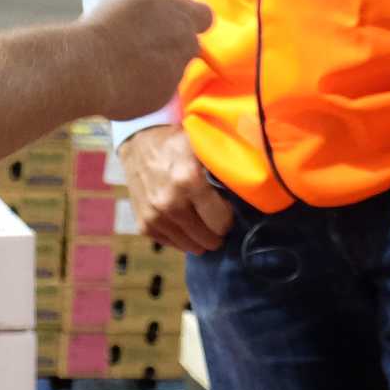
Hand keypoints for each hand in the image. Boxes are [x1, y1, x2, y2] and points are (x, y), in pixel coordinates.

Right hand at [79, 0, 212, 121]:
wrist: (87, 65)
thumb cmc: (105, 26)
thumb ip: (155, 4)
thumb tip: (164, 3)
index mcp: (181, 15)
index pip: (205, 16)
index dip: (190, 17)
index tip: (171, 18)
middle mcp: (185, 44)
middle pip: (189, 44)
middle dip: (172, 43)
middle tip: (142, 41)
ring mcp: (176, 73)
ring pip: (171, 68)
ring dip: (154, 65)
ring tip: (121, 61)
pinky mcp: (162, 98)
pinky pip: (156, 89)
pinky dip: (142, 85)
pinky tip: (119, 79)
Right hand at [119, 123, 234, 254]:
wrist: (138, 142)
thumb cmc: (176, 143)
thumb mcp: (202, 145)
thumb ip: (224, 166)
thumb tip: (250, 186)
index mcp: (189, 180)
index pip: (222, 222)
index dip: (228, 216)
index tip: (226, 206)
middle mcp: (170, 203)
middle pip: (207, 239)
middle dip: (216, 231)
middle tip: (216, 216)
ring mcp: (154, 217)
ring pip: (190, 246)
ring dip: (199, 237)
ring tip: (201, 220)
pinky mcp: (144, 225)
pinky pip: (172, 244)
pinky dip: (181, 237)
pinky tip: (184, 221)